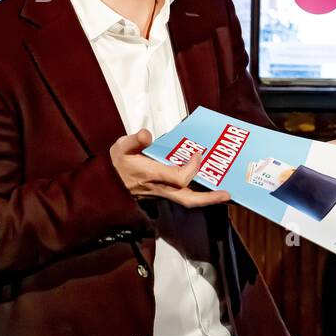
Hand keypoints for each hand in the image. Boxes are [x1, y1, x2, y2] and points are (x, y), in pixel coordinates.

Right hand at [109, 129, 232, 208]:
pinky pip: (185, 196)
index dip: (192, 168)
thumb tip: (146, 134)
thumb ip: (133, 141)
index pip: (178, 178)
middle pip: (188, 199)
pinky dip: (199, 194)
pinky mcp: (165, 194)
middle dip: (208, 198)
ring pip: (188, 200)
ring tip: (224, 193)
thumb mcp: (120, 148)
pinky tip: (210, 187)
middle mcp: (160, 188)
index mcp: (151, 176)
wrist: (107, 184)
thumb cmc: (117, 165)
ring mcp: (163, 193)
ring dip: (207, 198)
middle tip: (227, 194)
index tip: (198, 154)